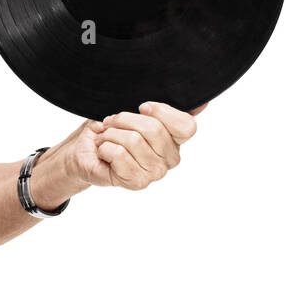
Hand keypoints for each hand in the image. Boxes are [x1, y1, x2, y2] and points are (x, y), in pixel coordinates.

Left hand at [66, 101, 206, 190]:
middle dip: (124, 119)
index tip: (142, 106)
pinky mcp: (137, 182)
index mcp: (175, 138)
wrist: (83, 150)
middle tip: (111, 123)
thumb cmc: (109, 129)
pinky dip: (105, 147)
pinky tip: (104, 152)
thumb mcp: (133, 110)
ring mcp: (155, 172)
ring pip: (134, 140)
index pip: (186, 126)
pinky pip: (120, 155)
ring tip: (105, 138)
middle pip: (154, 129)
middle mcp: (170, 157)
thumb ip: (166, 108)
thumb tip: (202, 104)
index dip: (162, 112)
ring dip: (111, 134)